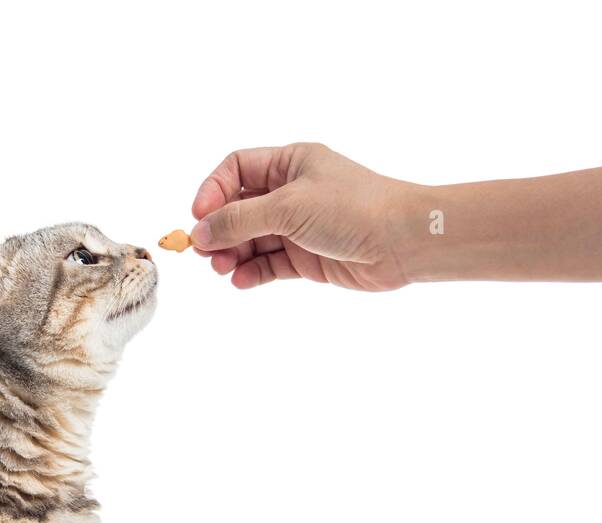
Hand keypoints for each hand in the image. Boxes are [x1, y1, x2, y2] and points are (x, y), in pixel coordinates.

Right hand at [190, 142, 409, 291]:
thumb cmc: (353, 209)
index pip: (236, 169)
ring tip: (222, 269)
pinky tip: (242, 281)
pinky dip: (253, 272)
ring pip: (252, 239)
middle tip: (204, 252)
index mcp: (290, 163)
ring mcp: (300, 226)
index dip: (213, 191)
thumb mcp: (289, 206)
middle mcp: (293, 191)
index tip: (198, 217)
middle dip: (220, 229)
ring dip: (233, 254)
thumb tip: (200, 231)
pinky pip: (270, 264)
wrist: (403, 242)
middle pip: (239, 208)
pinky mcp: (308, 257)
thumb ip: (240, 219)